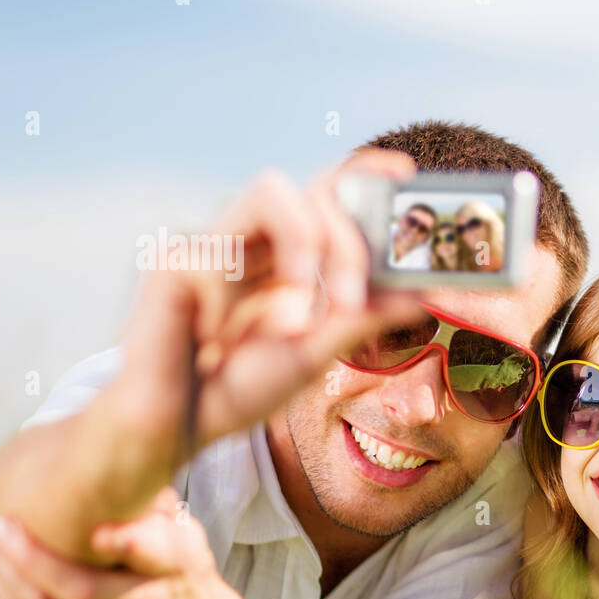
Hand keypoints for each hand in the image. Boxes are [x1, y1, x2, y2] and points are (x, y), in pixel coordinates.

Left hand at [0, 491, 284, 598]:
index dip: (130, 543)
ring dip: (8, 575)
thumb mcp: (189, 539)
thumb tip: (123, 464)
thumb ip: (154, 509)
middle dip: (34, 558)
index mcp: (176, 568)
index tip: (103, 532)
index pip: (158, 556)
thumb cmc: (187, 581)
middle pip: (82, 590)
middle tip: (1, 525)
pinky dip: (6, 590)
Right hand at [118, 147, 421, 457]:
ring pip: (272, 192)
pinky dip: (233, 304)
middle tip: (351, 302)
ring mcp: (215, 242)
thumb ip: (364, 319)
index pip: (329, 193)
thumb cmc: (241, 386)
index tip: (405, 171)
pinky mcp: (175, 258)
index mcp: (289, 255)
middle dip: (347, 241)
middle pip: (314, 191)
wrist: (178, 427)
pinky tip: (221, 340)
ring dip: (301, 247)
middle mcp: (255, 238)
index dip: (363, 172)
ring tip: (296, 317)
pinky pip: (222, 252)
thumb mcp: (316, 352)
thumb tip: (423, 293)